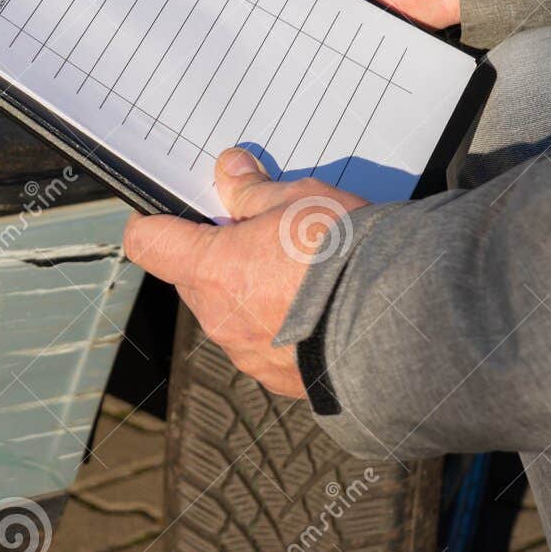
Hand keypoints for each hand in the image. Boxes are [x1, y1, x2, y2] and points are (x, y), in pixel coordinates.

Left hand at [122, 148, 368, 396]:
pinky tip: (318, 312)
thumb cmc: (346, 254)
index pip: (147, 242)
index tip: (171, 211)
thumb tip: (228, 170)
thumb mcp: (299, 200)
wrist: (404, 322)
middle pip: (192, 278)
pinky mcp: (281, 381)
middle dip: (216, 256)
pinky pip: (264, 347)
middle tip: (261, 236)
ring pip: (228, 314)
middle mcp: (219, 317)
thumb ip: (253, 189)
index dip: (154, 222)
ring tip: (300, 276)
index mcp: (210, 268)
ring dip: (249, 294)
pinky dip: (280, 328)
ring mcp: (248, 354)